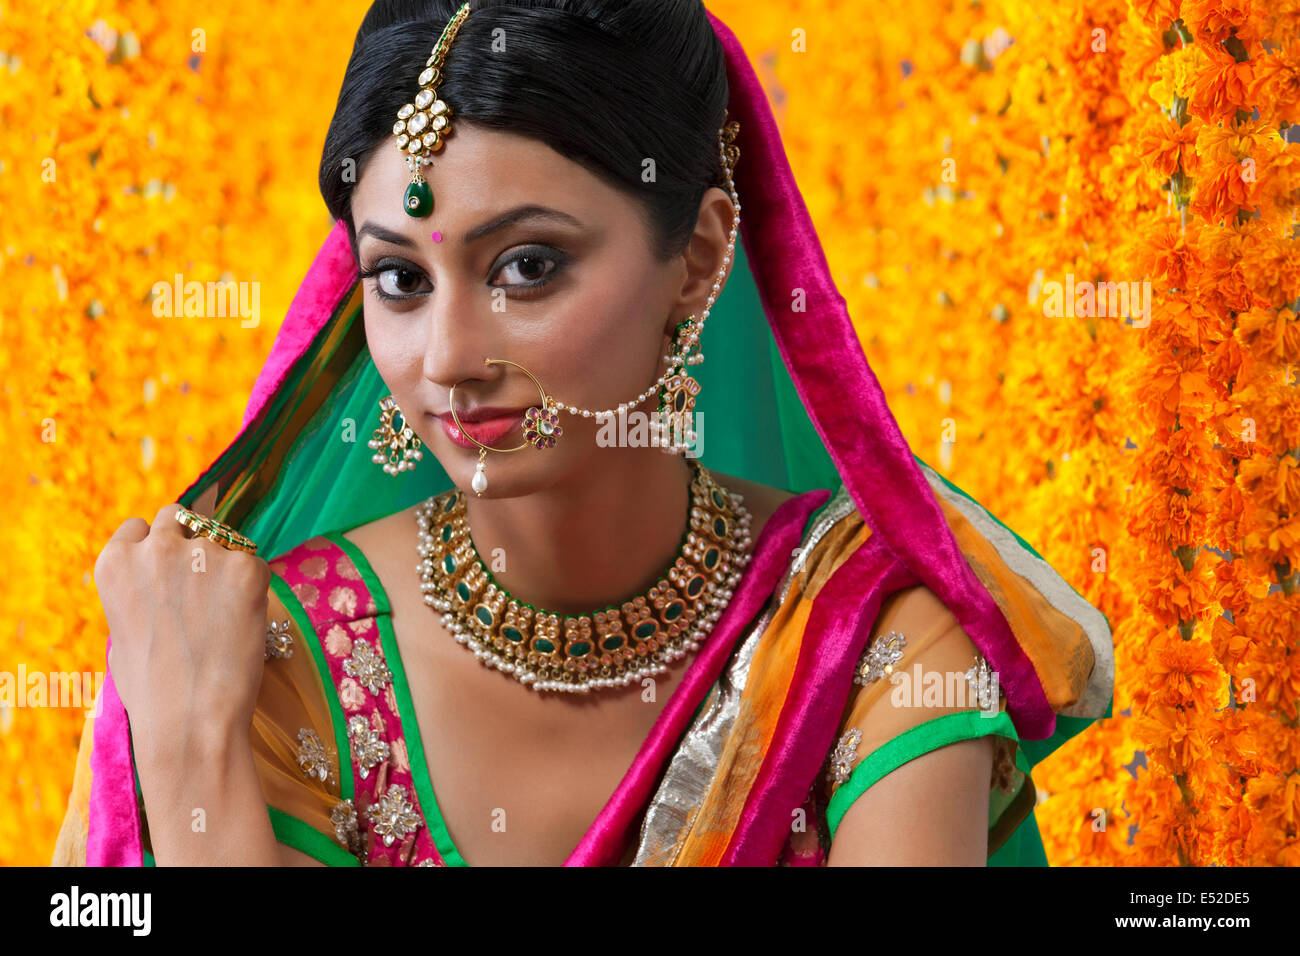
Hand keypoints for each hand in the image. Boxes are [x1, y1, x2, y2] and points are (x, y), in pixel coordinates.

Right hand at [95, 503, 269, 745]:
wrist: (191, 719)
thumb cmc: (153, 691)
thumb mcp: (121, 634)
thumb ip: (137, 594)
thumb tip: (157, 583)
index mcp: (115, 562)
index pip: (142, 526)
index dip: (159, 546)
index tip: (170, 570)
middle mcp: (156, 547)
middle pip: (181, 517)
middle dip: (192, 542)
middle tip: (204, 584)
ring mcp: (203, 553)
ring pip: (223, 539)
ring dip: (224, 565)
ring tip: (223, 615)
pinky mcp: (247, 567)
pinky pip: (254, 564)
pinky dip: (253, 586)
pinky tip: (243, 622)